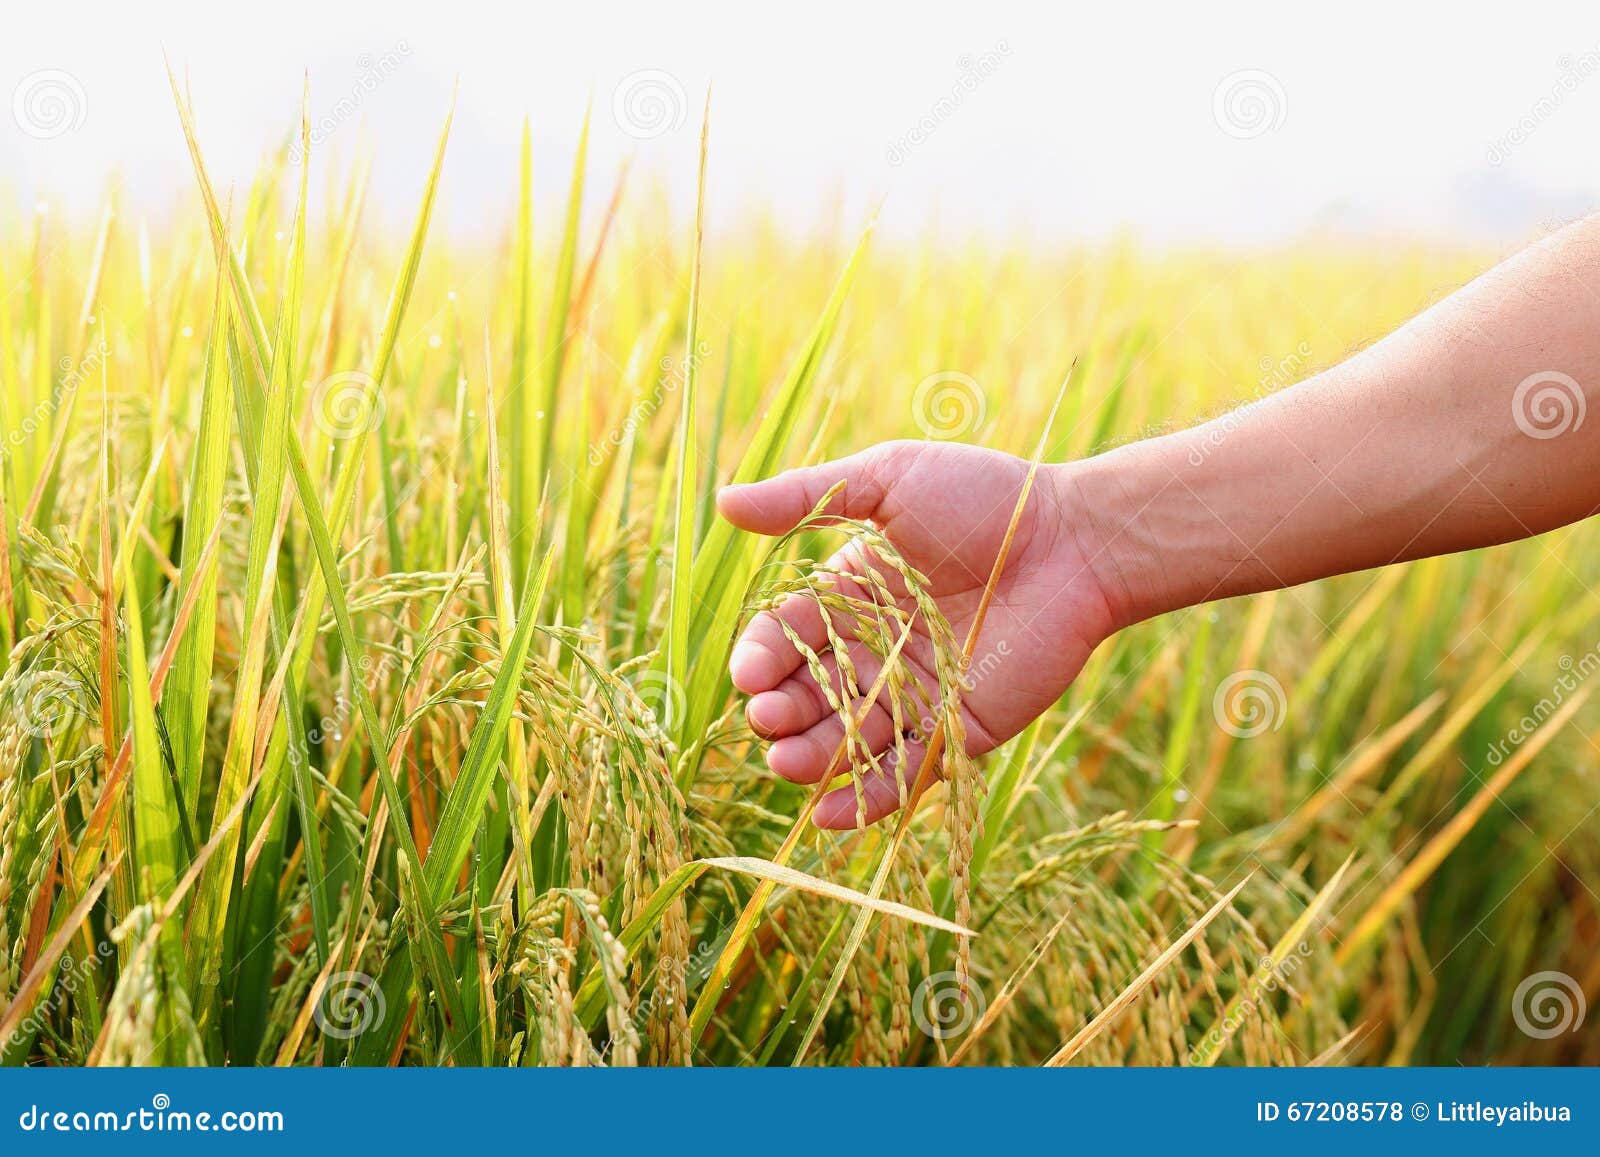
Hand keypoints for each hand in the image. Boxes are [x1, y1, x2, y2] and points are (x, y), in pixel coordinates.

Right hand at [716, 440, 1118, 827]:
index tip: (750, 670)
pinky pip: (905, 773)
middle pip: (810, 694)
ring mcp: (916, 694)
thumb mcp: (888, 482)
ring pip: (848, 738)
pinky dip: (867, 797)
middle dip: (782, 711)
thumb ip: (806, 498)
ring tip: (787, 763)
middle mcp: (876, 650)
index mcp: (852, 597)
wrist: (1075, 540)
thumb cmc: (984, 499)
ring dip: (813, 757)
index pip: (788, 637)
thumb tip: (722, 503)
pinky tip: (828, 814)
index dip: (763, 656)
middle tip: (768, 718)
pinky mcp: (959, 730)